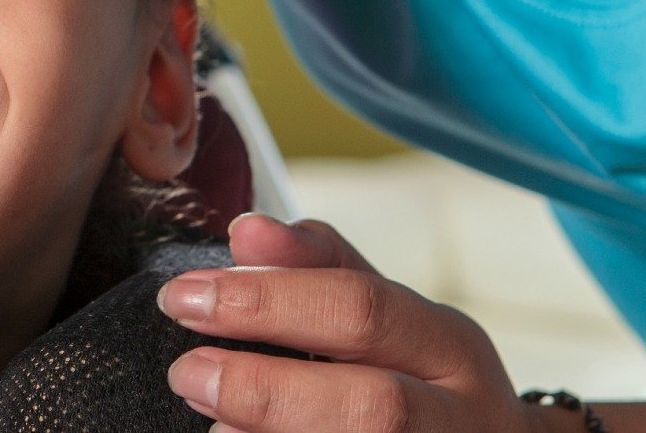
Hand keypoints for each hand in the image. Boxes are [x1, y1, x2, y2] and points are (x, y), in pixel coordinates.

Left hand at [158, 214, 566, 432]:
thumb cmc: (423, 380)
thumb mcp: (391, 315)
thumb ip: (318, 269)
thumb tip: (247, 232)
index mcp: (449, 347)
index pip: (359, 308)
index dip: (266, 301)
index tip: (186, 296)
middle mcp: (459, 415)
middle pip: (371, 404)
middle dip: (266, 386)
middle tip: (188, 371)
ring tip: (211, 417)